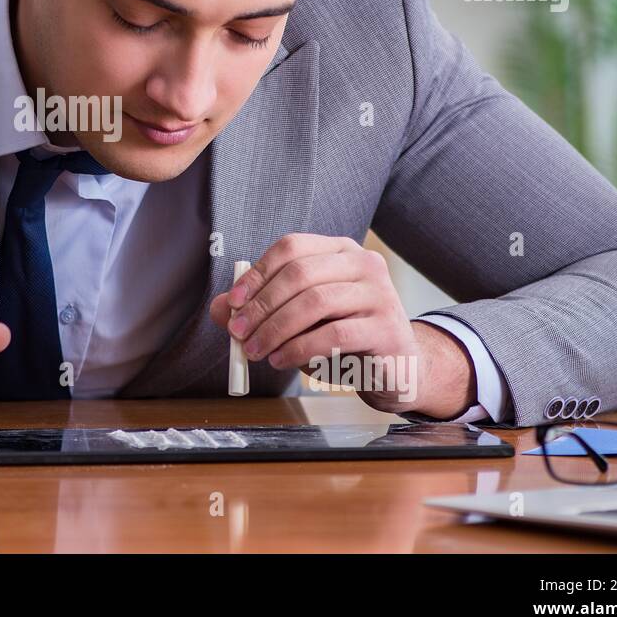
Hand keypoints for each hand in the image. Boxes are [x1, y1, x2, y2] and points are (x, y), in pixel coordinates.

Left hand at [209, 233, 473, 417]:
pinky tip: (281, 360)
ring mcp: (380, 294)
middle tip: (237, 332)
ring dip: (276, 329)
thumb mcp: (298, 319)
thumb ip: (260, 309)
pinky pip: (334, 335)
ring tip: (255, 351)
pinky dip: (299, 348)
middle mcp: (364, 264)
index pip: (292, 247)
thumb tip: (219, 307)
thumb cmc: (343, 338)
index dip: (257, 273)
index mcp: (340, 251)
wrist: (397, 369)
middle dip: (261, 305)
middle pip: (300, 273)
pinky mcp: (388, 328)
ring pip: (315, 303)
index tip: (232, 302)